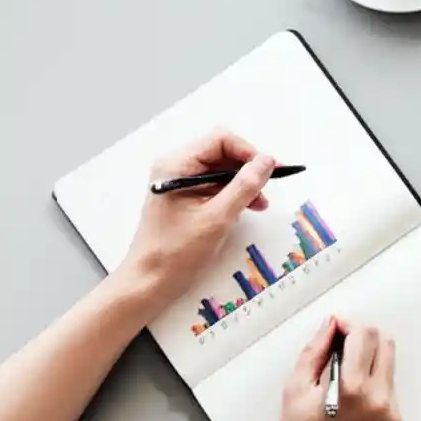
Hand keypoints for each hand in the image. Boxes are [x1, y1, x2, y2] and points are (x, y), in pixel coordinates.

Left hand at [120, 130, 274, 301]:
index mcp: (177, 165)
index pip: (220, 140)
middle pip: (222, 152)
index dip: (249, 152)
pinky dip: (234, 193)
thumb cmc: (178, 252)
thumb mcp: (218, 218)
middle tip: (269, 187)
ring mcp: (180, 182)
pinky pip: (216, 185)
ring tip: (260, 203)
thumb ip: (244, 186)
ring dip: (244, 182)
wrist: (150, 281)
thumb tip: (267, 161)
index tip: (269, 170)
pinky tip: (247, 207)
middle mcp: (177, 167)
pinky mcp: (185, 196)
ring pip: (222, 169)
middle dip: (248, 168)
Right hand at [277, 317, 401, 420]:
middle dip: (362, 338)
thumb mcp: (294, 393)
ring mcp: (392, 411)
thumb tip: (331, 325)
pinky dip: (373, 384)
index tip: (335, 330)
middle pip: (384, 343)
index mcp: (352, 388)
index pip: (364, 334)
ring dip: (369, 360)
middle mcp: (379, 397)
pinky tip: (351, 401)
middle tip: (340, 350)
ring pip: (389, 364)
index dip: (348, 325)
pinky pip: (389, 388)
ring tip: (343, 378)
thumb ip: (314, 353)